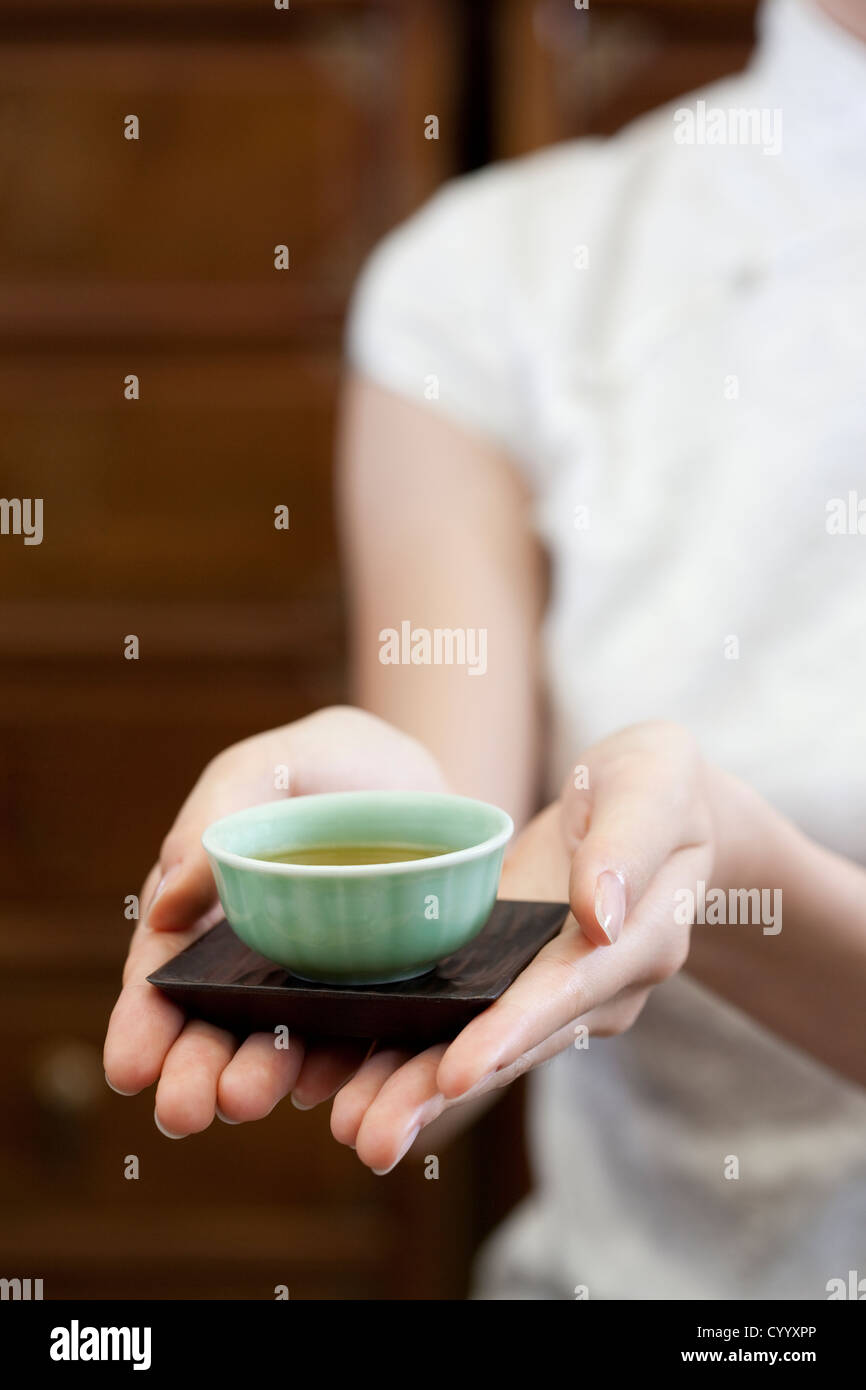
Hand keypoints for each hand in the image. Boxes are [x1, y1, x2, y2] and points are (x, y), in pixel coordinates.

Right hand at [103, 706, 447, 1135]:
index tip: (128, 1069)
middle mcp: (258, 967)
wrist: (427, 775)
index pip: (165, 977)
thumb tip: (163, 907)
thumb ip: (212, 818)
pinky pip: (361, 1041)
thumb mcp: (264, 769)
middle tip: (182, 1112)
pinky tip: (324, 1088)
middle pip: (216, 1029)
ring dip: (257, 1081)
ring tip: (242, 1102)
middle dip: (193, 1073)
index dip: (143, 1023)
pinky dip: (339, 1066)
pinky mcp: (385, 1000)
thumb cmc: (325, 767)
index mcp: (210, 913)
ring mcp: (322, 990)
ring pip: (283, 1047)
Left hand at [323, 721, 720, 1173]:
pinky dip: (405, 1052)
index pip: (567, 990)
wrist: (650, 805)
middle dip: (440, 1088)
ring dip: (412, 1088)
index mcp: (638, 941)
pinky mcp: (510, 981)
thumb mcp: (655, 785)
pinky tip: (348, 1083)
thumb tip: (601, 915)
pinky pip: (457, 1022)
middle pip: (512, 1043)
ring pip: (477, 1046)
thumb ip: (630, 845)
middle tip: (372, 1138)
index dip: (511, 1031)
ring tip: (348, 1128)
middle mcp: (594, 986)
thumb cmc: (654, 784)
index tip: (456, 1072)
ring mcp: (549, 992)